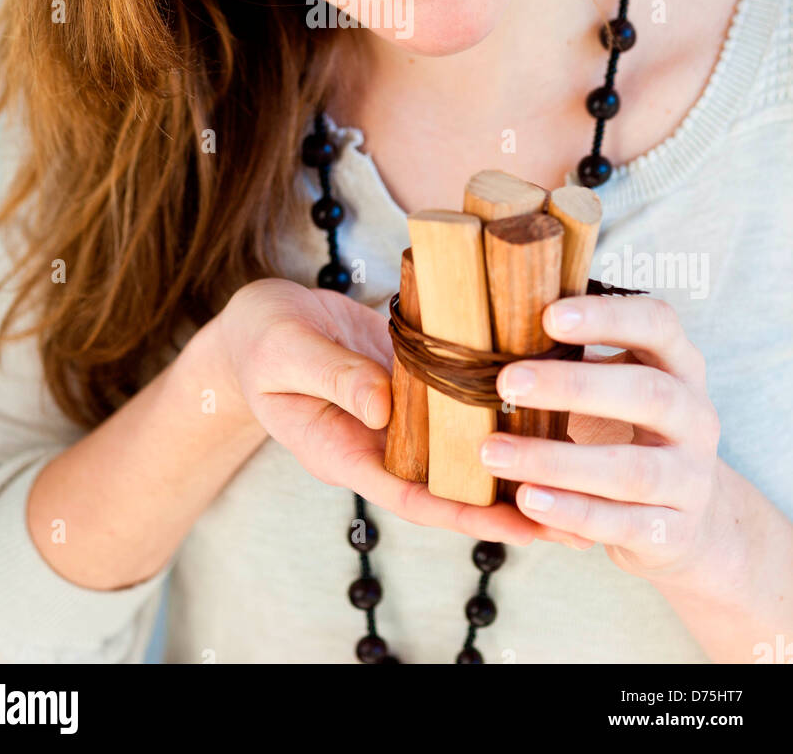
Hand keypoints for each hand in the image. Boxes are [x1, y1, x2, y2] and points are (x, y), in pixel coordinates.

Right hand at [216, 277, 578, 546]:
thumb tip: (382, 402)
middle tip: (580, 521)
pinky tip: (551, 395)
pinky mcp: (418, 376)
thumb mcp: (285, 356)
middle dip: (513, 504)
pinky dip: (504, 402)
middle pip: (456, 483)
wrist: (260, 318)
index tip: (523, 528)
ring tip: (586, 471)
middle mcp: (386, 440)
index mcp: (349, 452)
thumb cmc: (260, 341)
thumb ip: (331, 376)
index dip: (470, 515)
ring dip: (521, 457)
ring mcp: (406, 410)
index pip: (416, 497)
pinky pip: (465, 396)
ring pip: (469, 443)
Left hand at [480, 293, 723, 579]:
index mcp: (680, 366)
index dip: (607, 316)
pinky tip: (526, 499)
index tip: (548, 316)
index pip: (657, 324)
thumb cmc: (631, 430)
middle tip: (506, 382)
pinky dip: (571, 512)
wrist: (687, 518)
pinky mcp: (673, 532)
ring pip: (630, 469)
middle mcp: (695, 418)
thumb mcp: (619, 384)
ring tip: (494, 452)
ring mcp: (690, 479)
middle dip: (573, 386)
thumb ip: (574, 358)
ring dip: (556, 461)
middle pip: (648, 394)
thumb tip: (497, 330)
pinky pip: (621, 523)